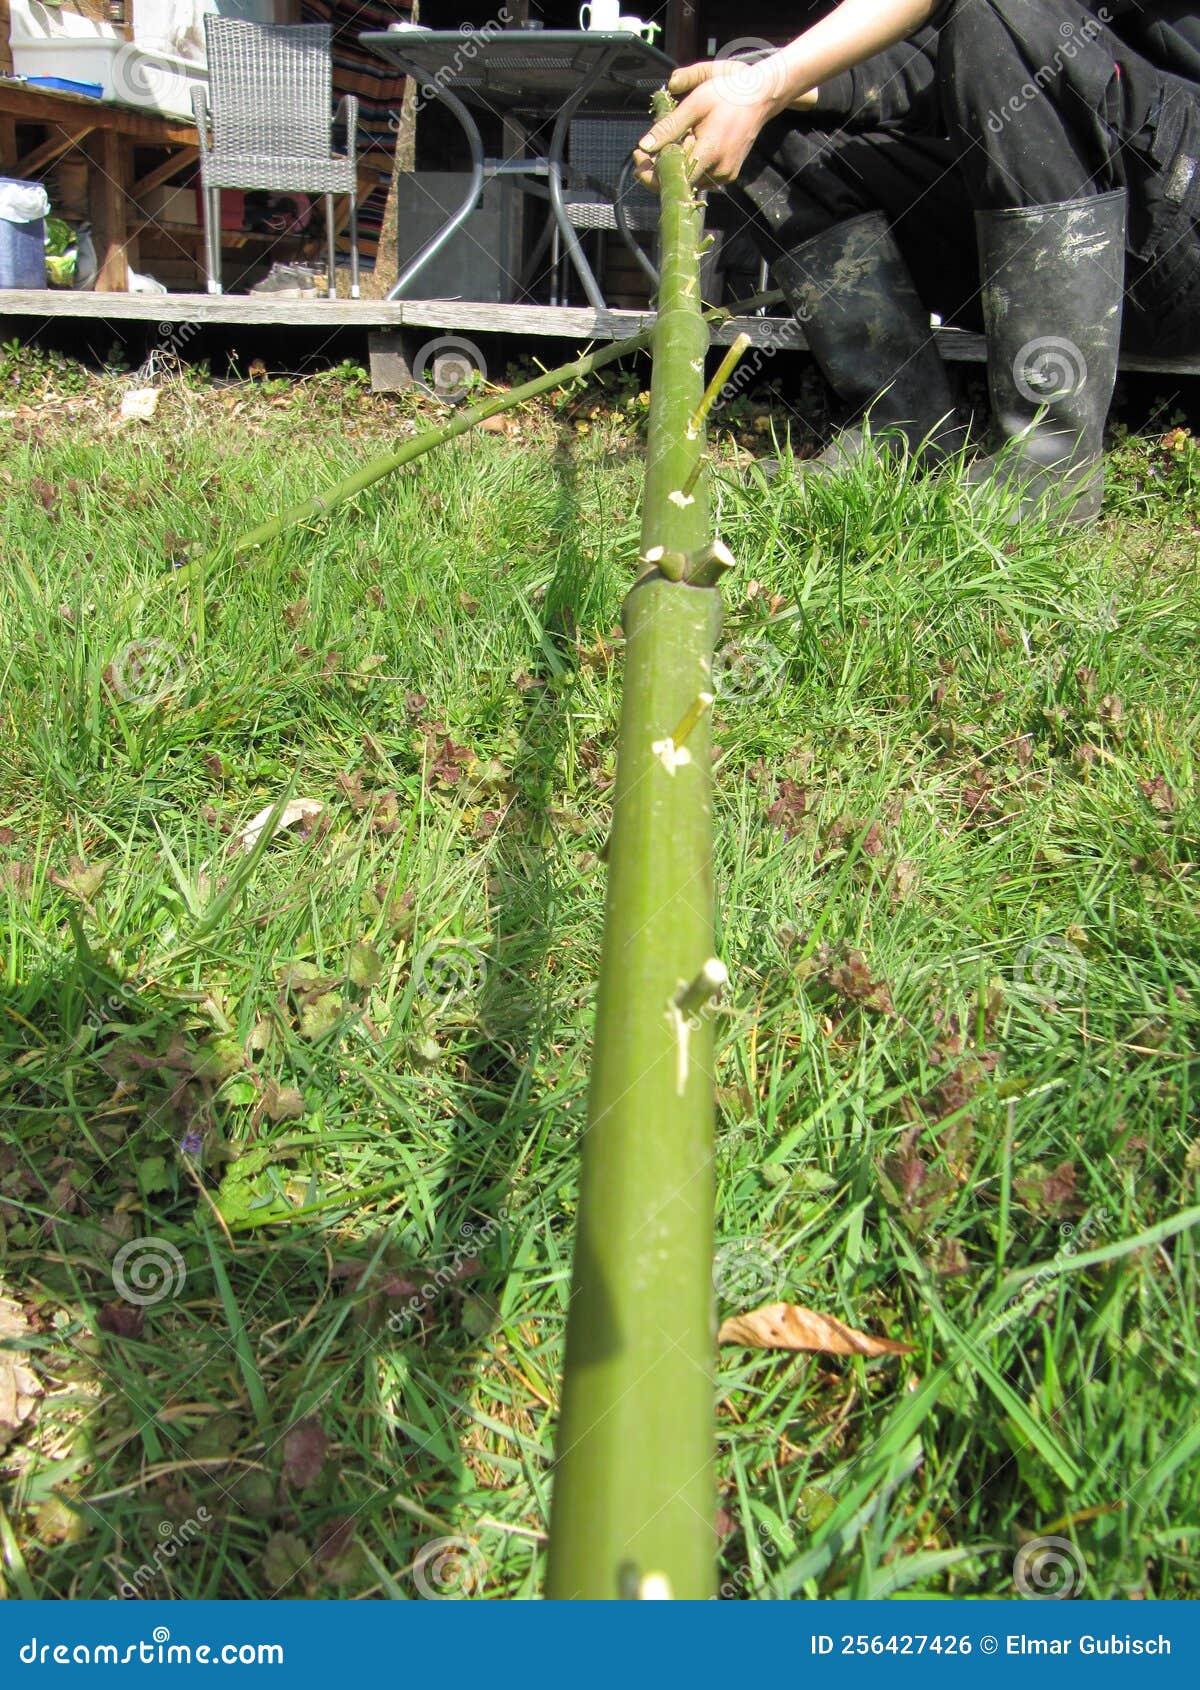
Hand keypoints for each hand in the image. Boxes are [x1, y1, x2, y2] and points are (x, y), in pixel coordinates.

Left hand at [633, 58, 814, 189]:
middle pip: (679, 180)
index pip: (673, 176)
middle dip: (658, 167)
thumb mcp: (694, 104)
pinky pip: (701, 176)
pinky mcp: (728, 175)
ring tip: (674, 142)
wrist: (759, 97)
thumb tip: (644, 146)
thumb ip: (669, 127)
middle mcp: (718, 171)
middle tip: (642, 152)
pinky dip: (690, 165)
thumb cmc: (727, 94)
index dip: (652, 171)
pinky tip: (689, 146)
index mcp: (709, 152)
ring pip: (689, 179)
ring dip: (676, 165)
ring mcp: (725, 176)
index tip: (638, 156)